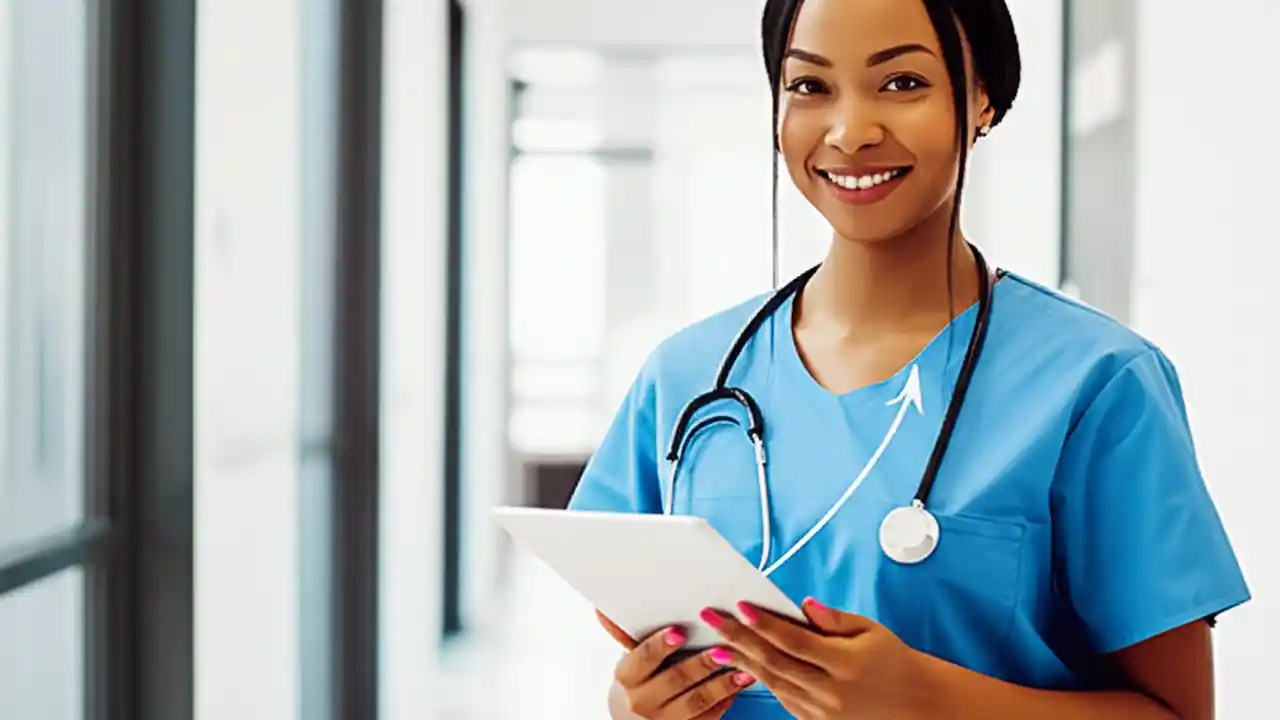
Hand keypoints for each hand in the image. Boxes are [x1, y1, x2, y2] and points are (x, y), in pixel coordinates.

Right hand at [597, 610, 755, 718]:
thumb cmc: (640, 679)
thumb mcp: (630, 658)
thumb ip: (624, 633)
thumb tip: (601, 607)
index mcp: (627, 676)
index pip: (643, 658)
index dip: (660, 645)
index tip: (680, 632)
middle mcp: (641, 701)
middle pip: (674, 679)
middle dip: (701, 664)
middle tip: (724, 648)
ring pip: (696, 702)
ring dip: (722, 685)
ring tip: (743, 669)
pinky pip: (708, 718)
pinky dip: (726, 701)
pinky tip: (741, 686)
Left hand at [698, 599, 936, 719]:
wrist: (912, 702)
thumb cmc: (891, 660)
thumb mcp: (870, 630)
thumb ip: (833, 619)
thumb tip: (802, 605)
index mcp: (846, 664)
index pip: (796, 641)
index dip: (766, 624)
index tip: (742, 606)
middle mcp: (831, 691)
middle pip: (776, 662)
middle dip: (739, 638)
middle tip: (712, 618)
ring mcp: (821, 711)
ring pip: (773, 682)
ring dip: (742, 661)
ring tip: (717, 642)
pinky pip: (782, 697)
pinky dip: (760, 678)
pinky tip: (743, 663)